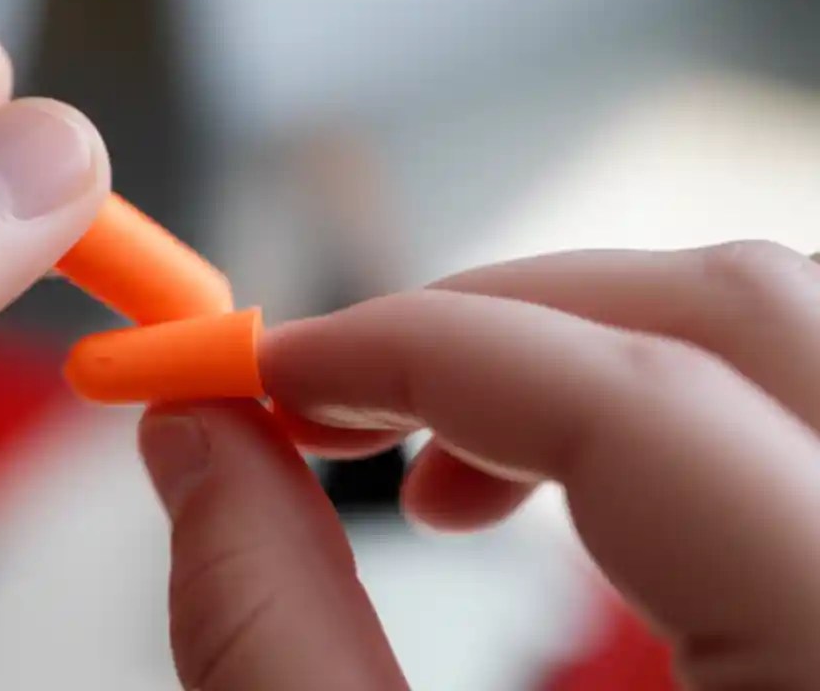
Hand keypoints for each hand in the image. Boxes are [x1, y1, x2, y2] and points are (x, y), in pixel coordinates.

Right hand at [139, 242, 819, 689]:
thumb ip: (271, 634)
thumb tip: (193, 443)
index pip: (637, 409)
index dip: (420, 349)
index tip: (276, 368)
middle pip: (743, 320)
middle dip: (503, 320)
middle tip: (342, 394)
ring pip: (779, 346)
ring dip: (584, 357)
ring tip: (440, 472)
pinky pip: (790, 418)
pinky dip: (652, 418)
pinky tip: (546, 502)